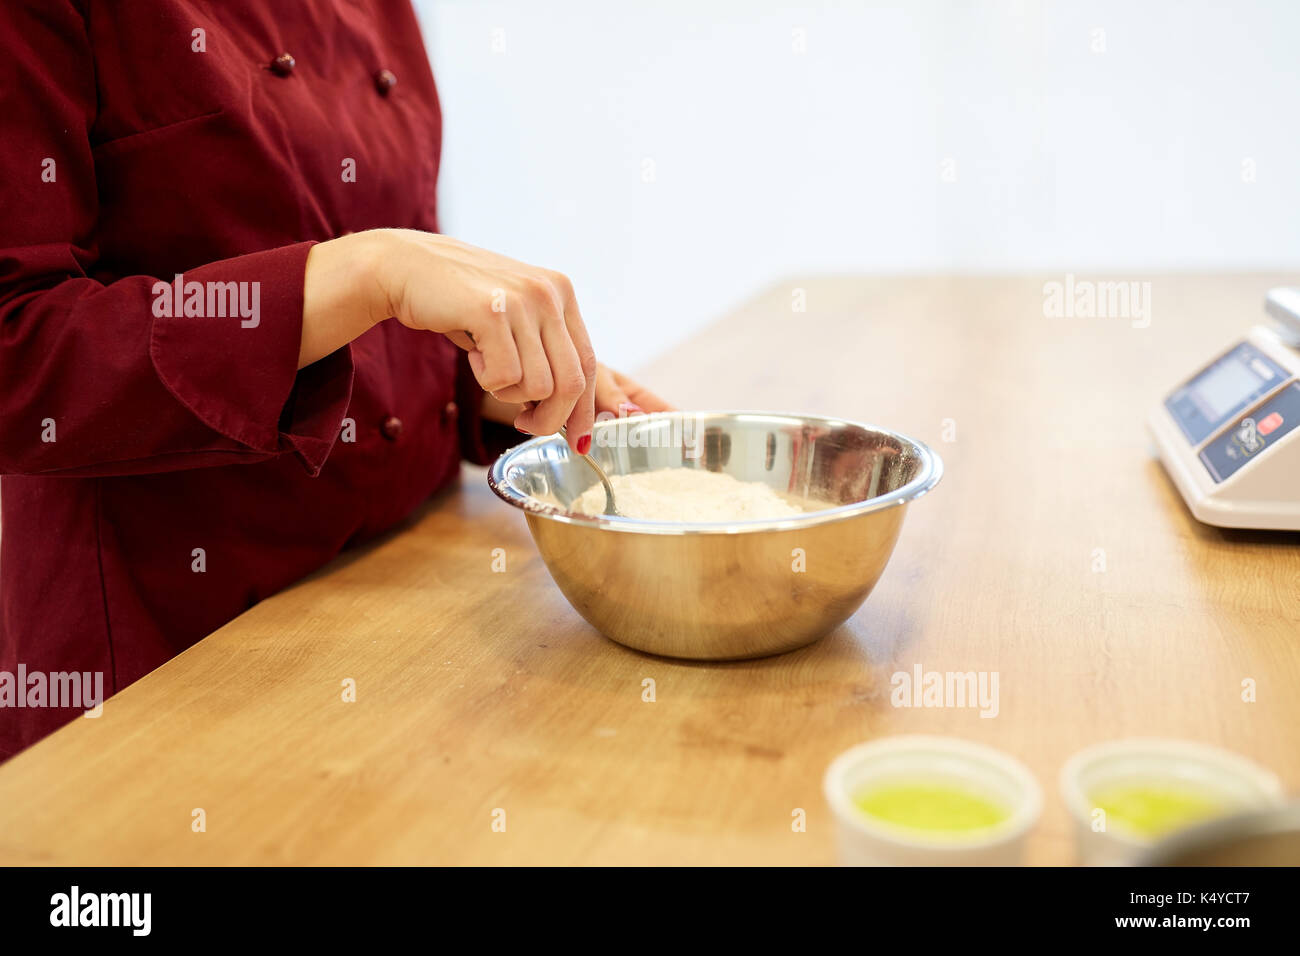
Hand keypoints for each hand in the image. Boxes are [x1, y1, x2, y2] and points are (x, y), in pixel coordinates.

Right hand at [300, 229, 596, 451]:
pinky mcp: (493, 311)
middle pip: (571, 383)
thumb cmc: (458, 303)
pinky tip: (472, 353)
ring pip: (538, 387)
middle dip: (548, 419)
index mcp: (561, 292)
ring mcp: (524, 299)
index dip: (585, 410)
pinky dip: (485, 379)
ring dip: (507, 393)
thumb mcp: (514, 321)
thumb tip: (568, 416)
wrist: (404, 267)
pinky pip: (504, 378)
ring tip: (486, 365)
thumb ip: (543, 354)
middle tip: (523, 424)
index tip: (578, 441)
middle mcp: (550, 292)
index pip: (588, 364)